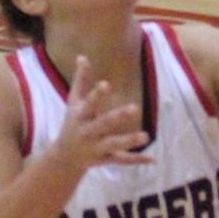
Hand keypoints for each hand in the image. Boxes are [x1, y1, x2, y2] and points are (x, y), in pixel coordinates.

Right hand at [55, 56, 152, 172]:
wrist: (65, 157)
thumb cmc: (72, 123)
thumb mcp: (73, 103)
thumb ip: (80, 81)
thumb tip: (82, 56)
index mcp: (81, 116)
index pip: (89, 104)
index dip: (97, 95)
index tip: (106, 84)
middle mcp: (88, 132)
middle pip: (104, 124)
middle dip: (118, 117)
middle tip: (135, 108)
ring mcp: (97, 147)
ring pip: (115, 145)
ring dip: (130, 141)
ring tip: (146, 136)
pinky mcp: (106, 159)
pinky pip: (123, 160)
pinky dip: (138, 160)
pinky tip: (153, 159)